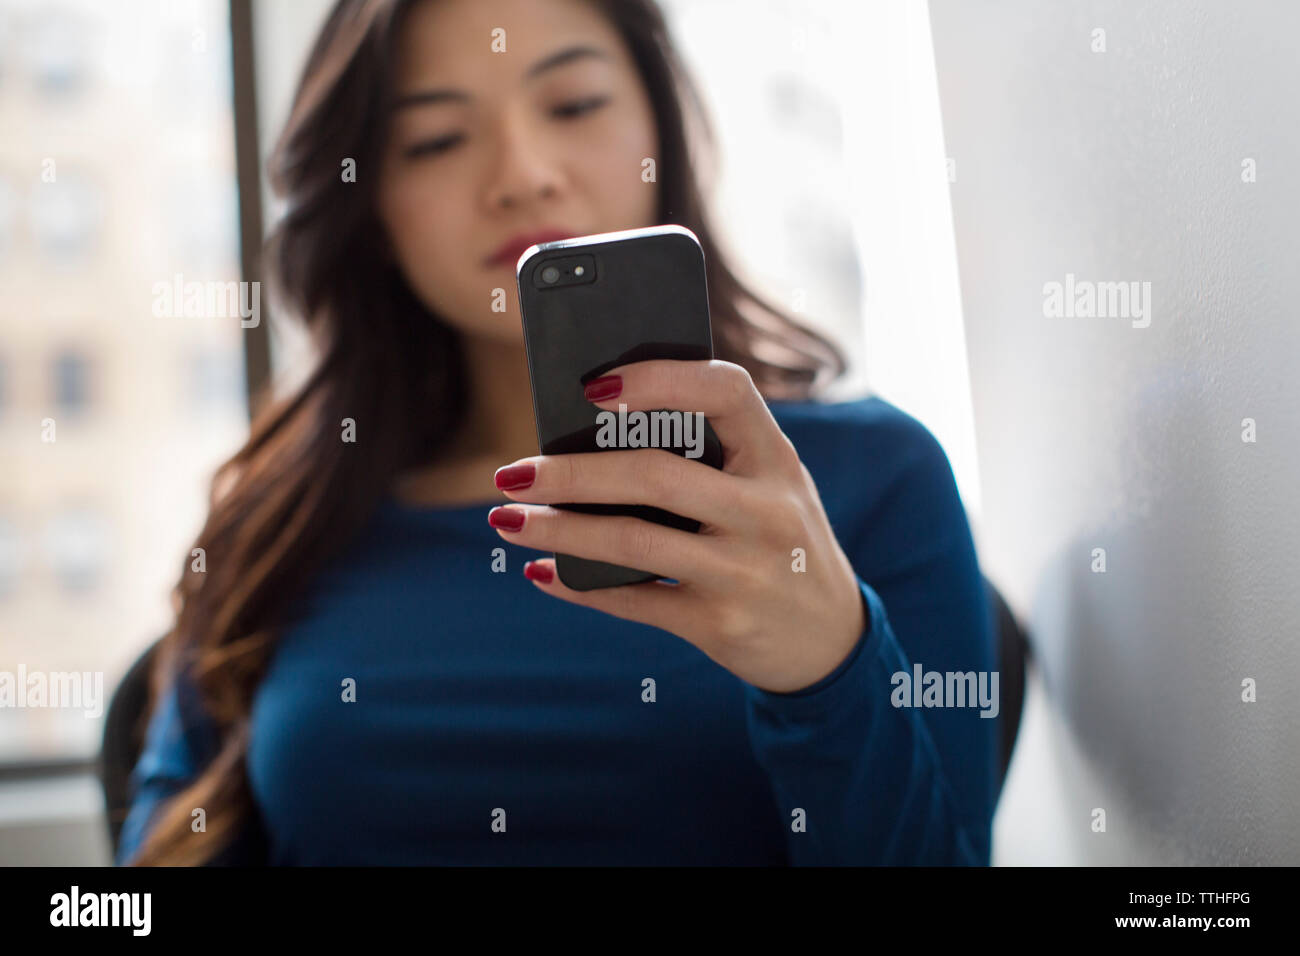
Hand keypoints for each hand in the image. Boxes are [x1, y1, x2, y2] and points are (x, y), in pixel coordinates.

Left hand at [488, 359, 866, 693]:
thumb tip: (593, 434)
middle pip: (654, 475)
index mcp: (777, 458)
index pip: (725, 392)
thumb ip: (713, 457)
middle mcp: (767, 511)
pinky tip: (543, 572)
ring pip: (633, 541)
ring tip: (507, 520)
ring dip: (557, 530)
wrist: (831, 640)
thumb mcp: (771, 488)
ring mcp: (744, 571)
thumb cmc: (780, 542)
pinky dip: (579, 586)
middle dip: (570, 473)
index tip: (594, 385)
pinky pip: (634, 600)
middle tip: (512, 473)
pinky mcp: (720, 625)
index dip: (659, 379)